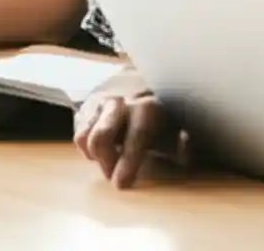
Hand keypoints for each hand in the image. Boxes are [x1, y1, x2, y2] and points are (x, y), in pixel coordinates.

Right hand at [73, 90, 190, 188]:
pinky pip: (78, 134)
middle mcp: (119, 100)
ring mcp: (99, 101)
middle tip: (113, 175)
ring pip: (84, 138)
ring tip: (110, 159)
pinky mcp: (85, 105)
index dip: (127, 162)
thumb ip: (184, 144)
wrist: (143, 79)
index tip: (121, 184)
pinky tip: (103, 148)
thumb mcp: (179, 129)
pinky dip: (87, 147)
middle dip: (106, 163)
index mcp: (147, 105)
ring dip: (95, 156)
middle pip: (100, 138)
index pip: (135, 135)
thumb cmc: (163, 114)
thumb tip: (185, 143)